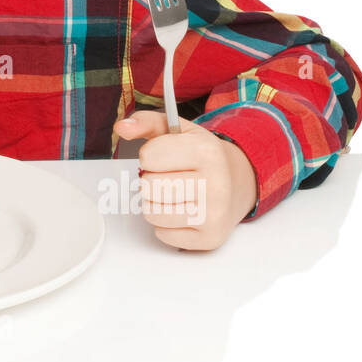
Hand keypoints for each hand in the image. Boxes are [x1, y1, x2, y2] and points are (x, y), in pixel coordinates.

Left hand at [114, 111, 256, 250]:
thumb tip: (122, 128)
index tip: (163, 157)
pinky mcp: (210, 238)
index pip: (148, 157)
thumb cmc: (202, 155)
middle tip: (167, 177)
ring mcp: (214, 214)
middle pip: (148, 187)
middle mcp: (215, 184)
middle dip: (150, 181)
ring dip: (154, 204)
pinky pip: (162, 234)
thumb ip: (147, 122)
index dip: (149, 156)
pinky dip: (165, 225)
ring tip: (173, 193)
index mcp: (206, 152)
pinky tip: (182, 211)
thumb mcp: (178, 130)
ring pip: (152, 213)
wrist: (239, 181)